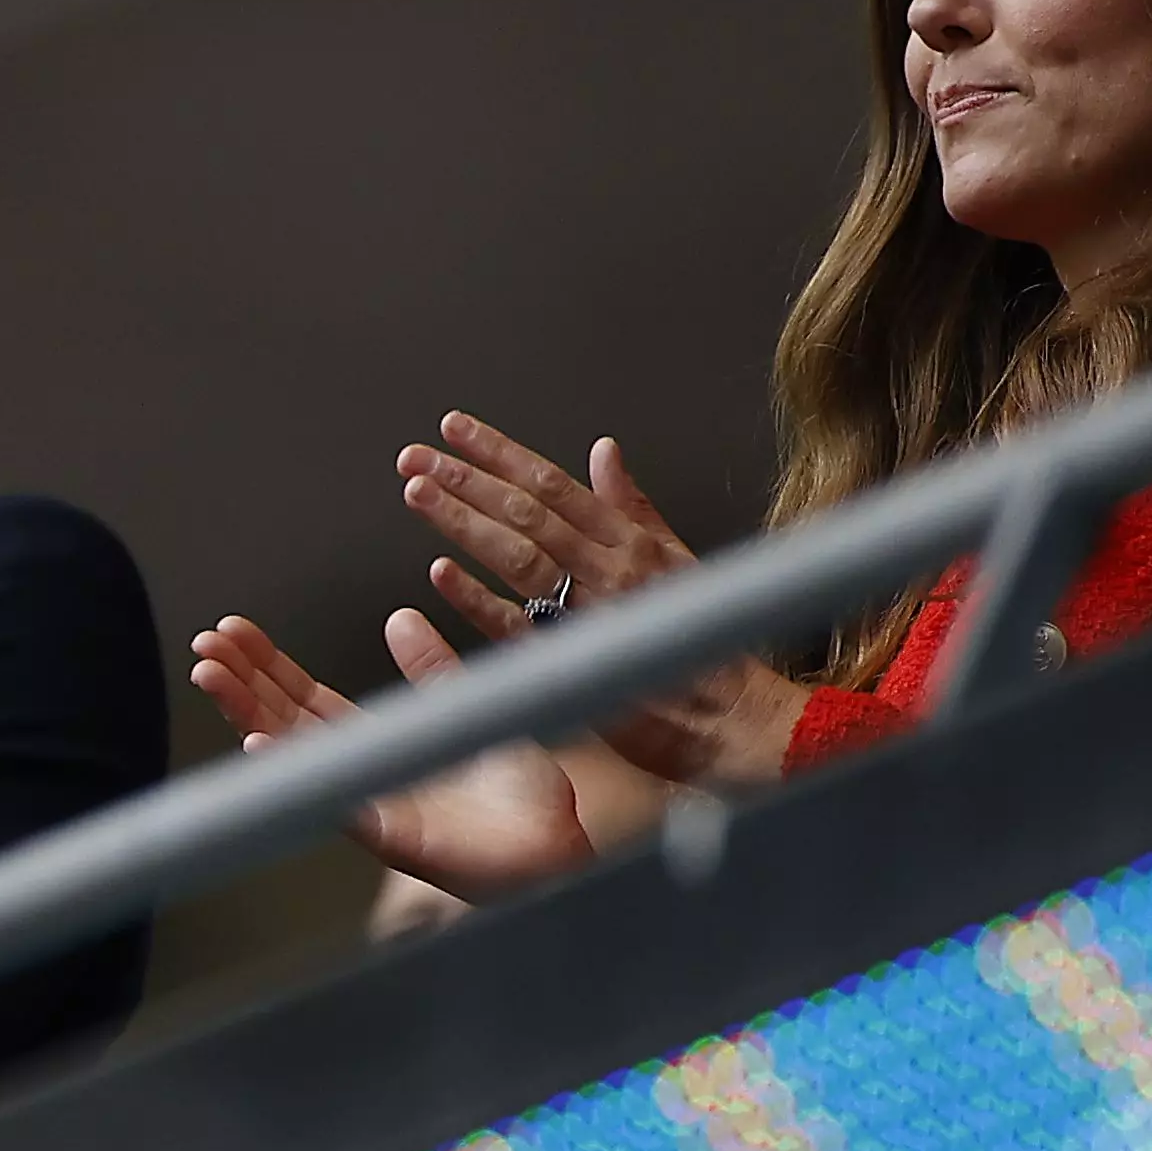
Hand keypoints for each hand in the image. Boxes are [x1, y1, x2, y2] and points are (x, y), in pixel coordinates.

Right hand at [190, 610, 592, 901]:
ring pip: (294, 756)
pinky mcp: (390, 835)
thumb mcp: (467, 709)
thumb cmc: (521, 794)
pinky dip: (293, 774)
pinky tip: (259, 744)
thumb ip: (432, 669)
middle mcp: (360, 775)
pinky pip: (332, 800)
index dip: (267, 667)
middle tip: (205, 645)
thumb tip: (399, 617)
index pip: (306, 699)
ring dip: (247, 716)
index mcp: (377, 745)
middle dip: (241, 683)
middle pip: (285, 722)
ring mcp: (368, 804)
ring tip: (211, 677)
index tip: (234, 631)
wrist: (558, 845)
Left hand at [397, 415, 805, 787]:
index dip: (500, 453)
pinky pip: (520, 627)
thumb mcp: (677, 560)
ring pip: (520, 555)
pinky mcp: (579, 665)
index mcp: (630, 542)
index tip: (455, 429)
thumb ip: (633, 506)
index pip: (553, 484)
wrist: (736, 721)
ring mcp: (592, 616)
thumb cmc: (707, 643)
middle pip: (528, 511)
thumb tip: (602, 451)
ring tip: (418, 493)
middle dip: (468, 479)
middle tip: (415, 457)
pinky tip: (440, 574)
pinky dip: (479, 598)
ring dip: (465, 521)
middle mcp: (610, 570)